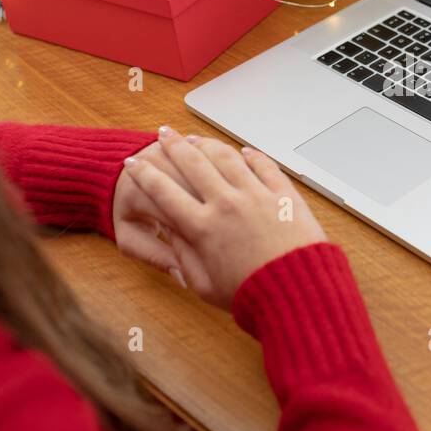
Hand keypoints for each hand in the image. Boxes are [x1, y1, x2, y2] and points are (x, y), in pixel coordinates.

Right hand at [122, 127, 326, 309]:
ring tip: (195, 137)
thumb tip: (173, 236)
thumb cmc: (253, 295)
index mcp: (202, 228)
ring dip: (206, 143)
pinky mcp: (281, 195)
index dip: (143, 175)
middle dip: (172, 145)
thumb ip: (184, 258)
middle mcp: (226, 204)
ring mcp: (255, 195)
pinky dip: (250, 155)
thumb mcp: (205, 285)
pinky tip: (243, 151)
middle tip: (163, 135)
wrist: (297, 292)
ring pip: (226, 157)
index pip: (162, 191)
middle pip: (192, 163)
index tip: (132, 165)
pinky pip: (263, 165)